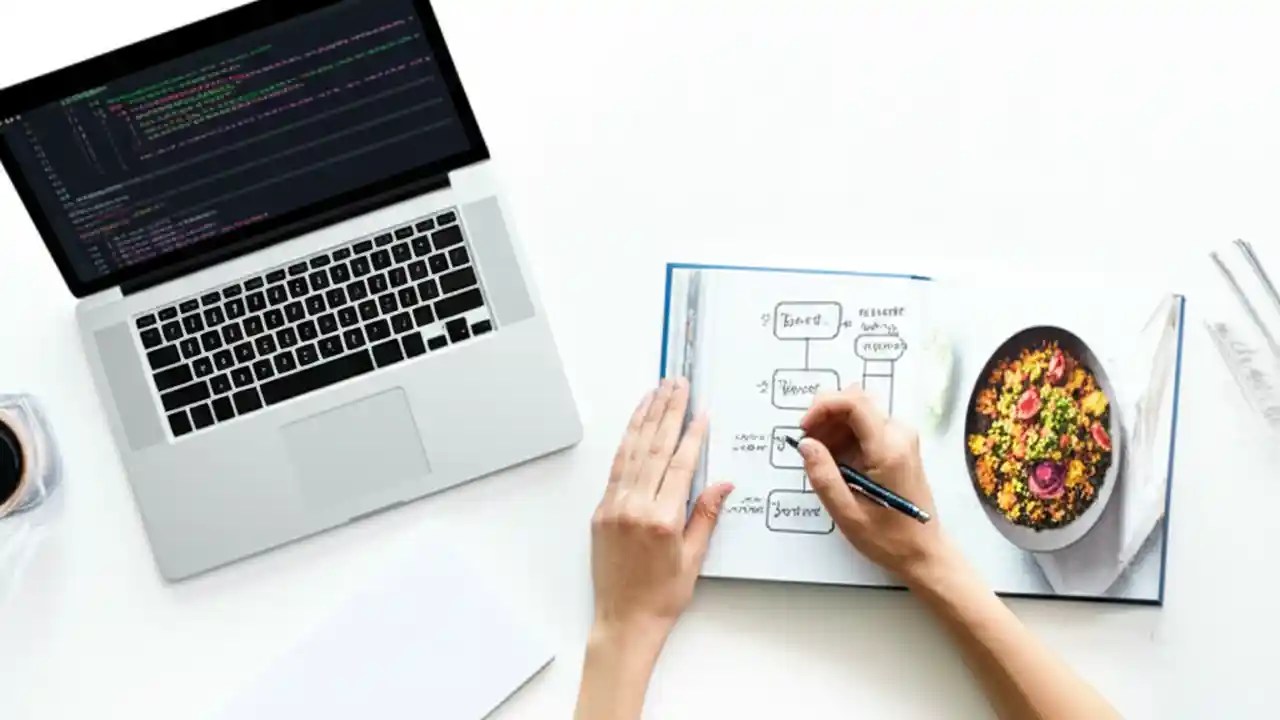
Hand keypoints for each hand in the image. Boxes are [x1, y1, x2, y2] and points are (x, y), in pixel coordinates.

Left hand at [590, 378, 734, 640]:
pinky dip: (627, 442)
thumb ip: (706, 516)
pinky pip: (617, 467)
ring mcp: (614, 506)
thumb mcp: (694, 558)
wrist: (624, 620)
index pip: (680, 465)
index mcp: (661, 519)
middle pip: (654, 448)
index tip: (701, 412)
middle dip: (668, 412)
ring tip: (656, 392)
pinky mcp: (601, 510)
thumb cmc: (662, 596)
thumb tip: (722, 484)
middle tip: (677, 385)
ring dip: (645, 418)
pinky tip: (636, 424)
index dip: (692, 435)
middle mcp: (634, 507)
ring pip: (632, 451)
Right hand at [797, 387, 948, 584]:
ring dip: (833, 428)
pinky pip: (866, 426)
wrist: (924, 552)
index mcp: (888, 449)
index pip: (854, 402)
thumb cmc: (889, 538)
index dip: (823, 406)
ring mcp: (902, 438)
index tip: (804, 429)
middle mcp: (899, 435)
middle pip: (855, 400)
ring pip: (858, 411)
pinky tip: (837, 463)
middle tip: (809, 446)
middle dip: (825, 417)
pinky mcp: (899, 445)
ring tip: (822, 460)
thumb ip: (824, 476)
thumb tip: (805, 444)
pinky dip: (844, 436)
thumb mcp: (847, 513)